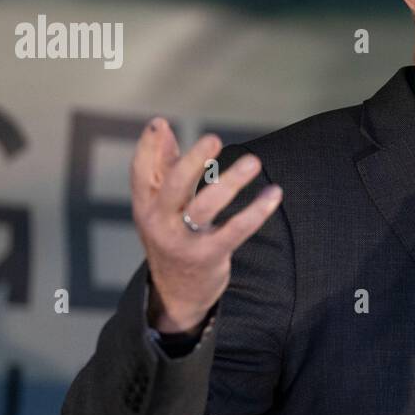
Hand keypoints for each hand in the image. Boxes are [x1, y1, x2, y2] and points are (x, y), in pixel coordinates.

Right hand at [131, 117, 282, 332]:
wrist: (177, 292)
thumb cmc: (172, 236)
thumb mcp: (160, 205)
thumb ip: (162, 166)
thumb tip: (162, 126)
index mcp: (145, 206)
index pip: (140, 173)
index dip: (147, 147)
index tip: (159, 122)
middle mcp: (159, 223)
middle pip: (174, 187)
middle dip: (193, 161)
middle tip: (214, 138)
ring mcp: (183, 241)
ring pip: (206, 206)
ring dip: (231, 181)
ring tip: (253, 162)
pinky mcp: (209, 255)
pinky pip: (236, 230)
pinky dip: (257, 211)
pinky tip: (274, 194)